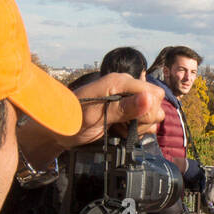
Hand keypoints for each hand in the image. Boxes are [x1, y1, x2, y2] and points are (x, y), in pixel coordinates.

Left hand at [16, 73, 165, 167]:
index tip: (132, 122)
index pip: (153, 93)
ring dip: (141, 126)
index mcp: (119, 82)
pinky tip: (121, 132)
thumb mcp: (95, 115)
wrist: (57, 130)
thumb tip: (149, 99)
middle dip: (146, 119)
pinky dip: (136, 130)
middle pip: (156, 104)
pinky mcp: (125, 113)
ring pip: (152, 114)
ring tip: (120, 129)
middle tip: (123, 127)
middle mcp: (126, 88)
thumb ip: (123, 107)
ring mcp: (126, 100)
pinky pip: (144, 122)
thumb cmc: (71, 119)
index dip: (148, 110)